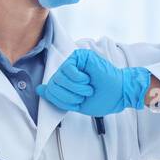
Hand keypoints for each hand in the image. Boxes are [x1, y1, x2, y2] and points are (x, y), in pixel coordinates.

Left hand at [36, 47, 151, 116]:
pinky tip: (87, 79)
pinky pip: (67, 68)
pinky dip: (78, 78)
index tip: (78, 100)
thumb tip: (40, 89)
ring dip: (76, 88)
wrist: (120, 93)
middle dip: (69, 95)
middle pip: (53, 84)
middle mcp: (69, 70)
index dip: (62, 99)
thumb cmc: (104, 99)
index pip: (51, 90)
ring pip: (59, 77)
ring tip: (88, 87)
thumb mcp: (77, 104)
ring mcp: (74, 62)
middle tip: (85, 95)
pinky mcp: (80, 56)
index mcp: (68, 82)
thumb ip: (59, 98)